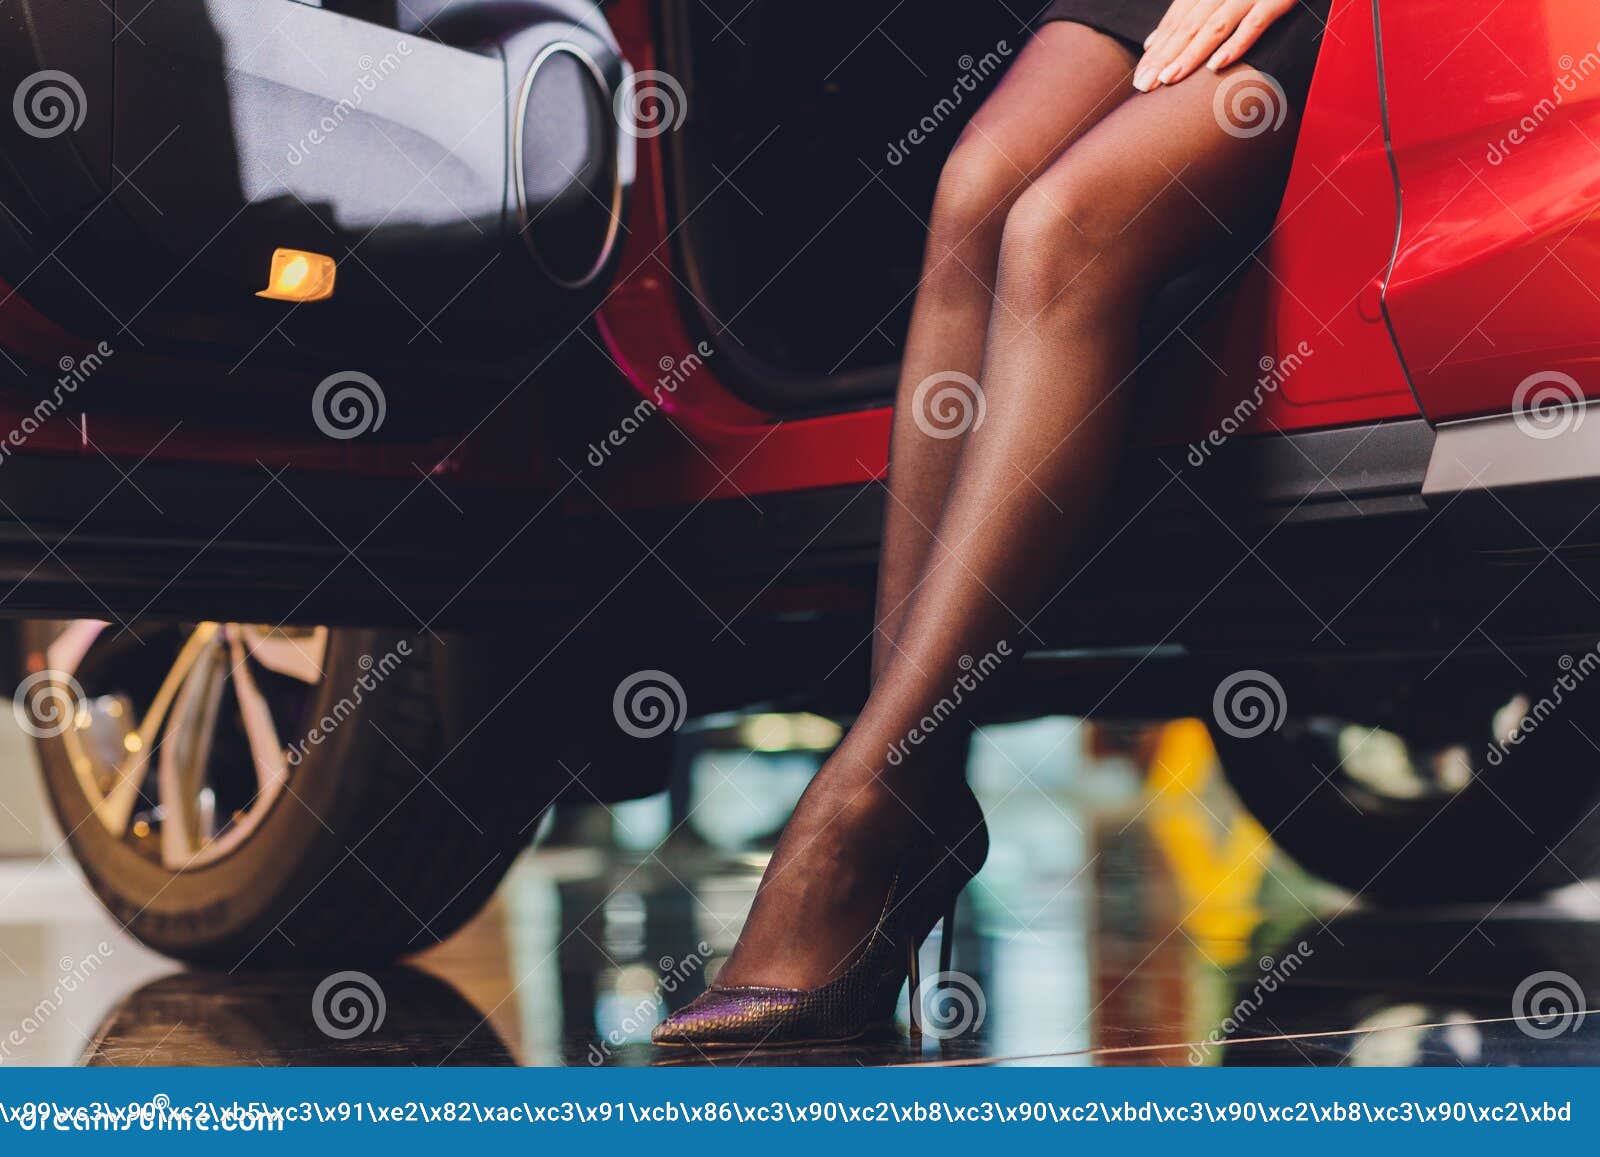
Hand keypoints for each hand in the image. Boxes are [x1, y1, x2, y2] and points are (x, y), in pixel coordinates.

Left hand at [1133, 0, 1298, 90]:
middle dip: (1164, 57)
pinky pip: (1255, 23)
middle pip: (1188, 26)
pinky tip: (1216, 65)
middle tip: (1144, 85)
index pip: (1176, 21)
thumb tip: (1153, 41)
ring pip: (1214, 26)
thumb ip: (1187, 13)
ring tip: (1169, 79)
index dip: (1157, 49)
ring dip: (1190, 54)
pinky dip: (1236, 44)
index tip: (1140, 75)